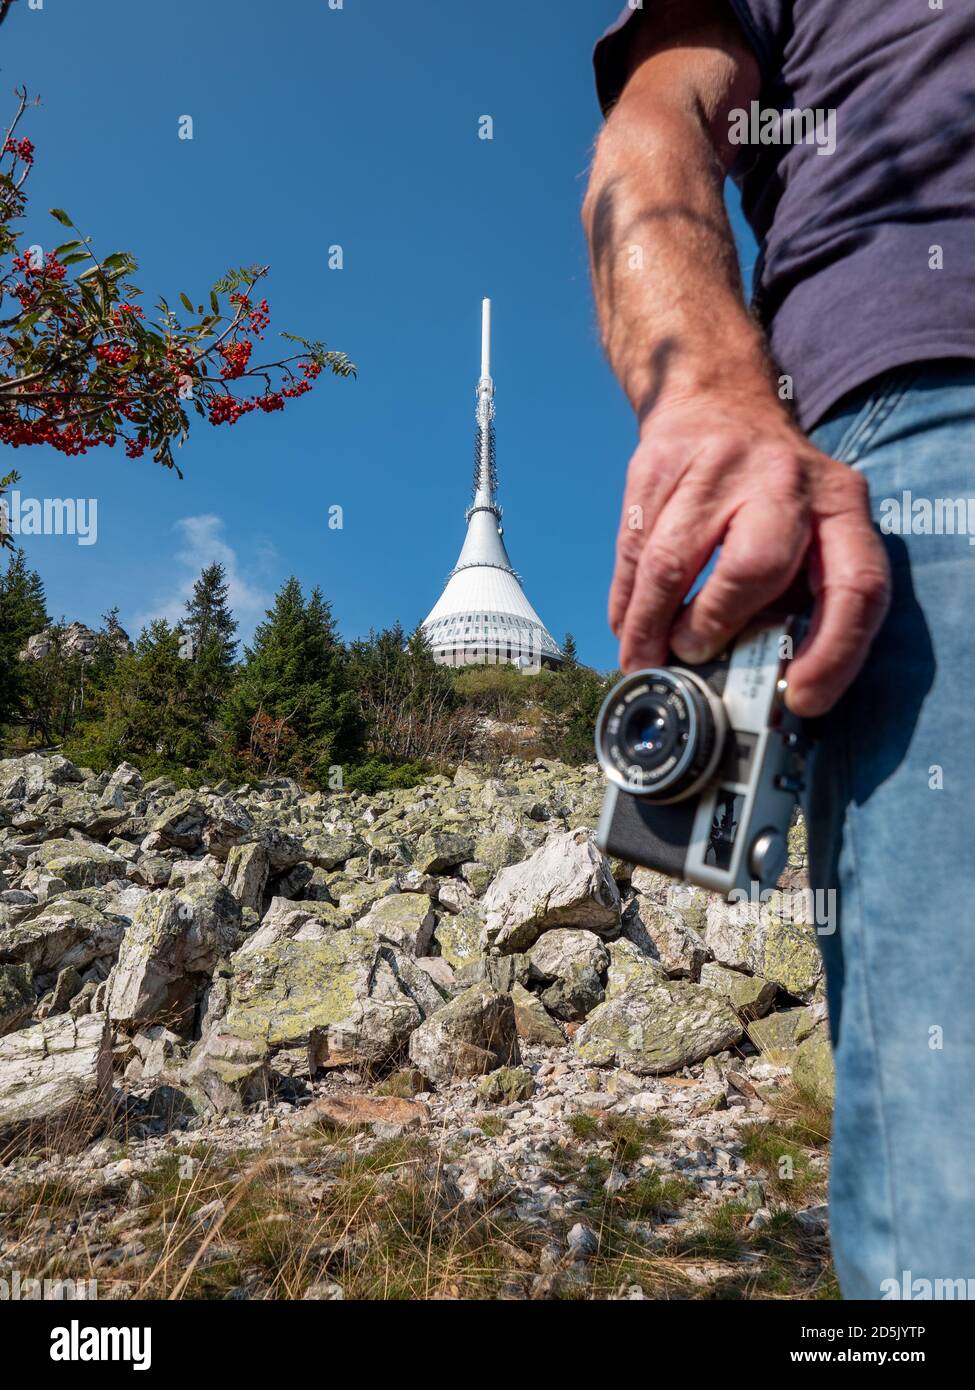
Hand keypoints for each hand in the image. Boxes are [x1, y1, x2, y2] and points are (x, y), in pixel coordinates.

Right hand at [610, 394, 891, 715]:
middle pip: (753, 567)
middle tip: (689, 659)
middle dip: (713, 627)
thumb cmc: (770, 493)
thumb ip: (798, 596)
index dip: (833, 652)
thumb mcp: (811, 530)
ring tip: (643, 659)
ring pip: (672, 563)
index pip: (855, 586)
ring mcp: (717, 467)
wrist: (717, 400)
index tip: (799, 697)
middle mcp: (785, 480)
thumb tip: (758, 682)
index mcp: (840, 505)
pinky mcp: (658, 466)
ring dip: (650, 626)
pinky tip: (626, 626)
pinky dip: (625, 601)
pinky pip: (632, 550)